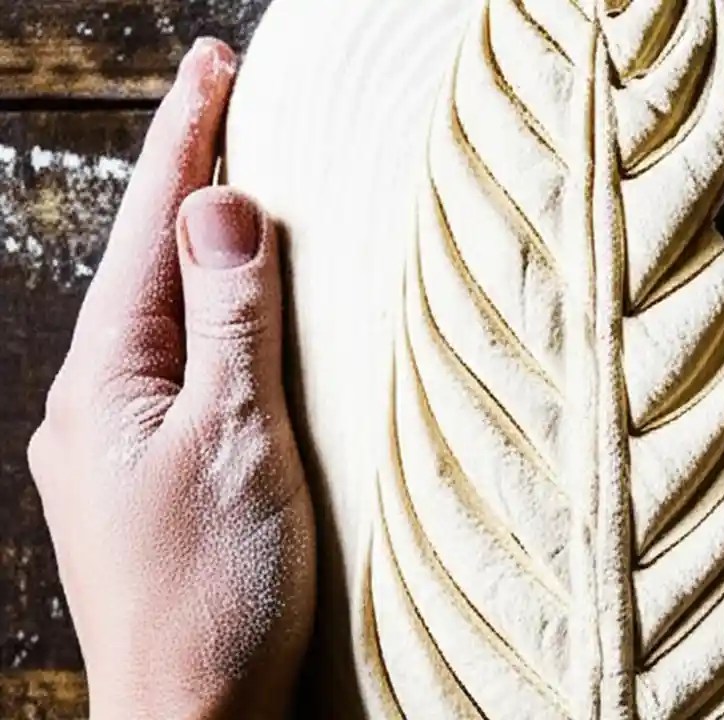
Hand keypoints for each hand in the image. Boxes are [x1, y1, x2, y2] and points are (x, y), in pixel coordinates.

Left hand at [26, 39, 314, 718]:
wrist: (189, 718)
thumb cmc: (217, 592)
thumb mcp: (237, 443)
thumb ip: (230, 322)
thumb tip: (222, 205)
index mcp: (108, 379)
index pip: (158, 230)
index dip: (189, 139)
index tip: (213, 60)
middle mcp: (94, 401)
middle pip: (149, 261)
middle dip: (188, 175)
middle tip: (224, 96)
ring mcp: (113, 442)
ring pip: (162, 314)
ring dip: (197, 244)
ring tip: (230, 184)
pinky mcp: (146, 475)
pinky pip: (174, 365)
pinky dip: (207, 316)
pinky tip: (228, 313)